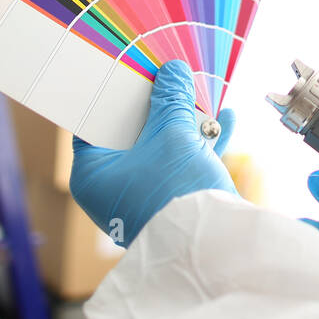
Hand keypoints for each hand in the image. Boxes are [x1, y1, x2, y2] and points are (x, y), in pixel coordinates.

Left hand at [71, 60, 235, 246]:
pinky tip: (226, 120)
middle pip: (131, 132)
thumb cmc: (176, 193)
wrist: (212, 249)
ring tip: (202, 93)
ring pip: (161, 147)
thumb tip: (173, 72)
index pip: (93, 122)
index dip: (112, 93)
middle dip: (157, 104)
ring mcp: (142, 195)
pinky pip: (182, 164)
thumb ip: (172, 100)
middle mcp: (112, 186)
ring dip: (184, 122)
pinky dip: (200, 144)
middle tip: (169, 75)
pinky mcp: (171, 202)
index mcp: (93, 173)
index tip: (129, 69)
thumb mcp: (172, 136)